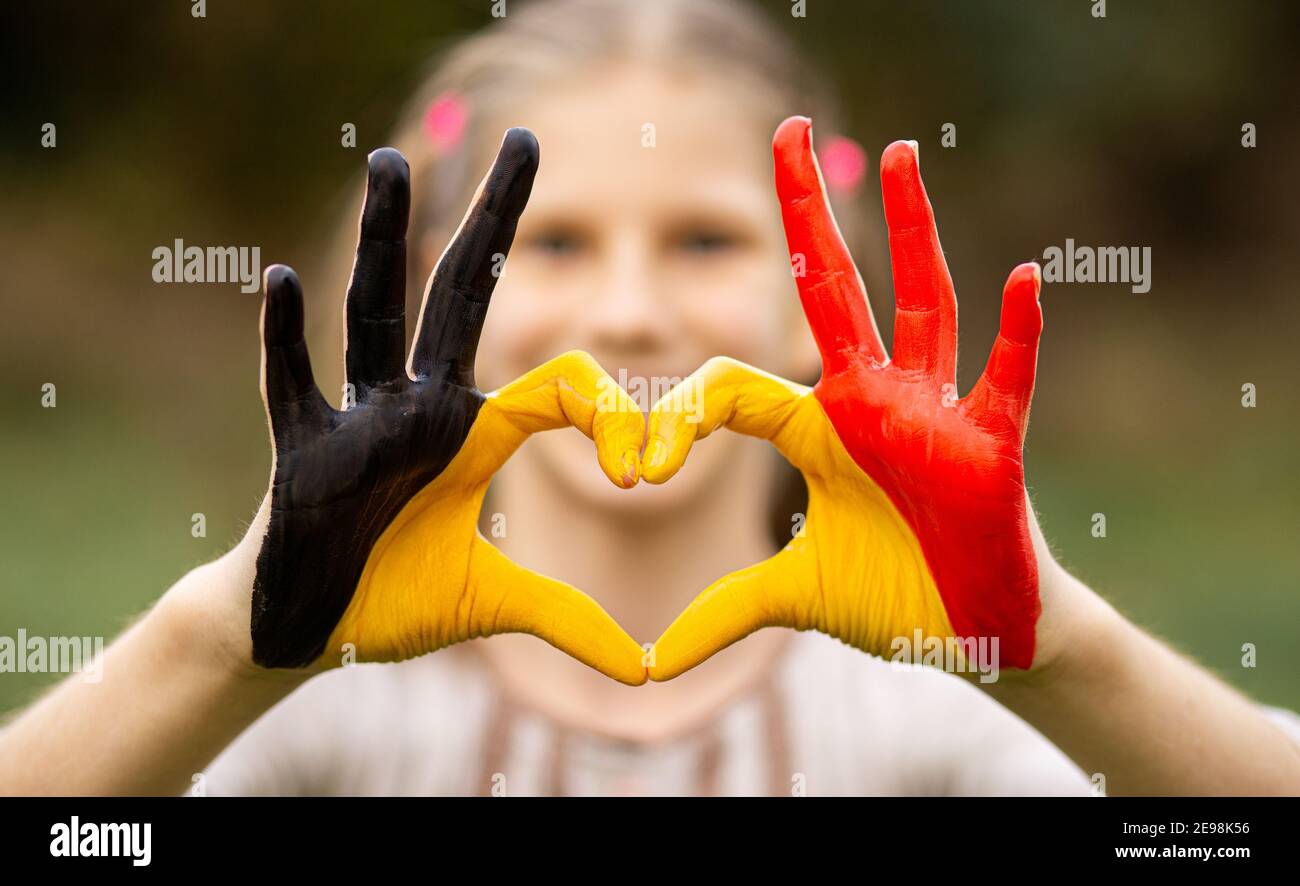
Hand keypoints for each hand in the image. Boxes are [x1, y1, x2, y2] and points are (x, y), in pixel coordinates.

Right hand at [252, 130, 645, 683]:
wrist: (309, 630)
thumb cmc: (394, 601)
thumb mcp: (493, 606)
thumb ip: (566, 620)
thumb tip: (644, 669)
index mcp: (475, 434)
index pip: (558, 385)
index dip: (610, 417)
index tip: (641, 472)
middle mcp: (421, 409)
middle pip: (462, 297)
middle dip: (493, 219)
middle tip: (522, 136)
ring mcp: (358, 422)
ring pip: (375, 318)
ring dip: (383, 242)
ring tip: (389, 161)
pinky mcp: (301, 452)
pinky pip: (291, 387)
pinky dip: (284, 339)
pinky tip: (280, 277)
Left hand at [643, 117, 1043, 679]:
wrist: (975, 634)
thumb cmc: (893, 598)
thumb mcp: (796, 597)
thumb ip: (729, 609)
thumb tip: (654, 658)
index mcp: (815, 431)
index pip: (734, 388)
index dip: (679, 418)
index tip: (638, 470)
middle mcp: (870, 404)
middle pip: (833, 291)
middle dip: (807, 216)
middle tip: (785, 128)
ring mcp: (934, 415)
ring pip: (920, 305)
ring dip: (913, 231)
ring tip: (899, 154)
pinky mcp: (990, 446)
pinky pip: (1007, 379)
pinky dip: (1018, 333)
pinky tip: (1025, 276)